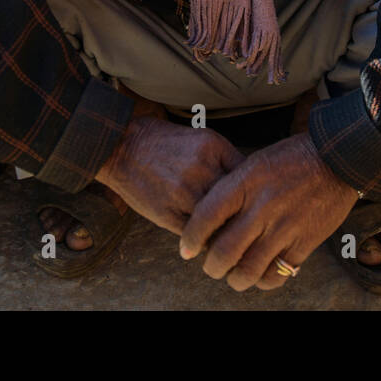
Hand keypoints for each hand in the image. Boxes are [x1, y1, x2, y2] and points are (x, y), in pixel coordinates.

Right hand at [95, 117, 243, 235]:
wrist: (122, 147)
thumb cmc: (165, 144)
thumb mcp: (201, 140)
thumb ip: (226, 161)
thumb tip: (253, 188)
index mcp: (213, 149)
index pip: (249, 179)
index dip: (256, 195)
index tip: (258, 205)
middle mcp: (202, 170)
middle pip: (238, 204)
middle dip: (246, 218)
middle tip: (251, 229)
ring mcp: (185, 194)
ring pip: (220, 225)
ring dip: (226, 234)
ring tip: (233, 240)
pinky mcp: (169, 214)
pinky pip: (197, 236)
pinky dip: (205, 240)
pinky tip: (208, 239)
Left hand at [179, 133, 357, 290]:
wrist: (337, 158)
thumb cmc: (292, 158)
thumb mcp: (256, 163)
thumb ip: (234, 189)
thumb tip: (211, 218)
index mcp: (246, 182)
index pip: (207, 216)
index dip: (191, 237)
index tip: (185, 249)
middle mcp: (262, 207)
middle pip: (224, 251)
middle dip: (211, 266)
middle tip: (210, 267)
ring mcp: (284, 227)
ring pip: (249, 269)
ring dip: (235, 279)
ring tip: (232, 276)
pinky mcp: (304, 243)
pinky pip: (277, 273)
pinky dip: (264, 280)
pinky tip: (260, 275)